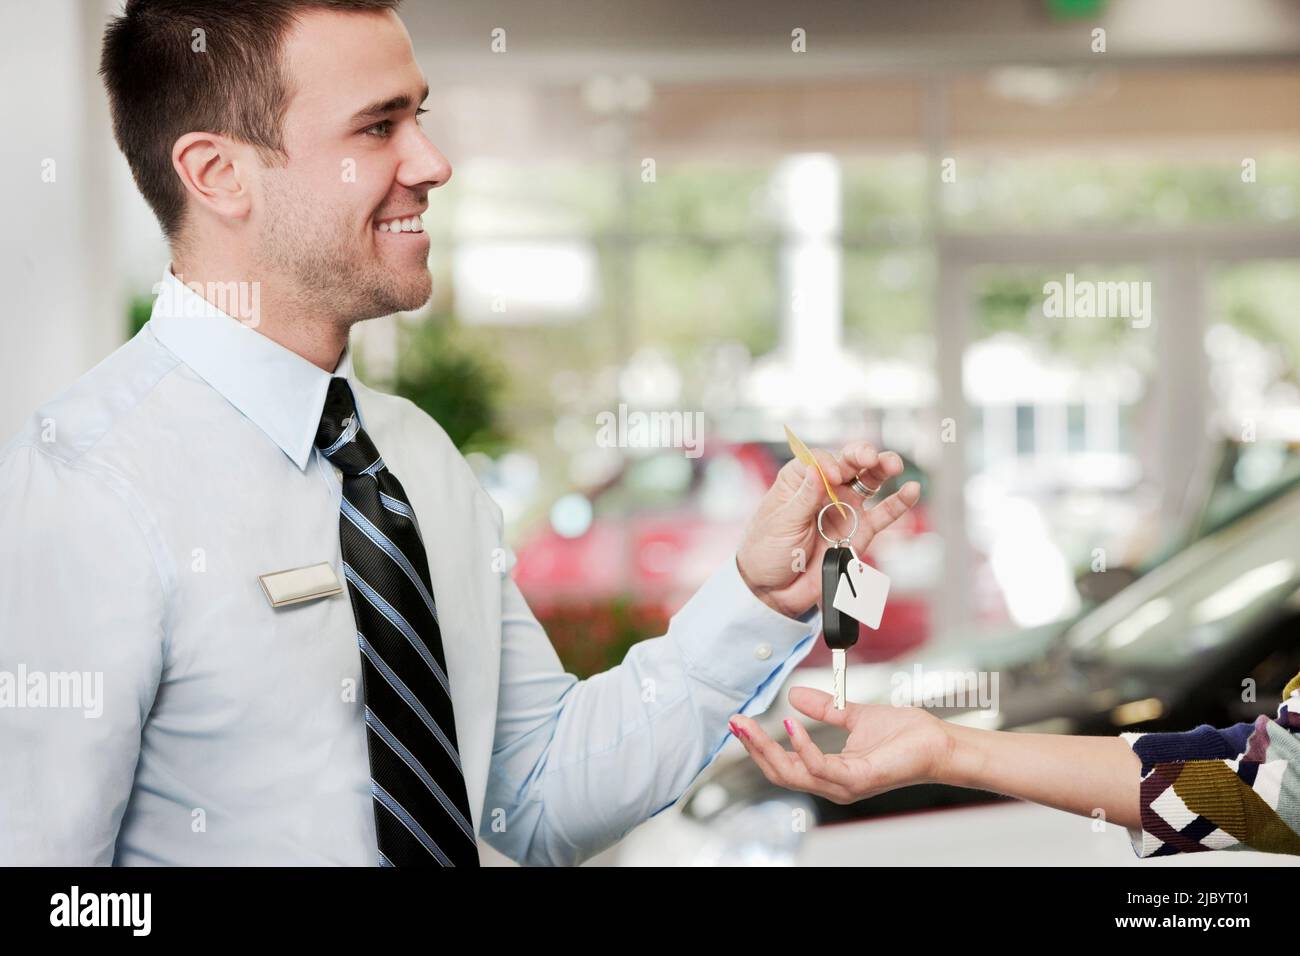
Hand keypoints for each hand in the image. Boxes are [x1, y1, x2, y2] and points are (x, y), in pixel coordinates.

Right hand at [728, 687, 953, 803]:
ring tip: (750, 725)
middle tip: (735, 722)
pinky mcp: (858, 780)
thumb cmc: (906, 735)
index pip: (785, 764)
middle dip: (753, 749)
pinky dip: (802, 747)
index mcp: (831, 771)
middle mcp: (833, 784)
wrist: (938, 743)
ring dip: (766, 749)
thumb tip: (794, 695)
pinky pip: (820, 768)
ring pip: (793, 774)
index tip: (740, 722)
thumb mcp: (855, 715)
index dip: (759, 746)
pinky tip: (790, 725)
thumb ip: (825, 709)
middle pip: (780, 773)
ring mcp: (844, 785)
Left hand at [735, 442, 919, 617]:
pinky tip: (912, 490)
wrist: (773, 590)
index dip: (828, 463)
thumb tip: (818, 470)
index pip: (819, 460)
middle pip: (849, 463)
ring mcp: (845, 508)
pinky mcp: (859, 532)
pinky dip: (899, 502)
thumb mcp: (780, 523)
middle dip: (861, 455)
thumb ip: (803, 498)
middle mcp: (825, 489)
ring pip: (869, 481)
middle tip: (870, 457)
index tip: (830, 477)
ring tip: (893, 464)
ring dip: (883, 469)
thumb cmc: (765, 551)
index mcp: (799, 480)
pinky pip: (883, 514)